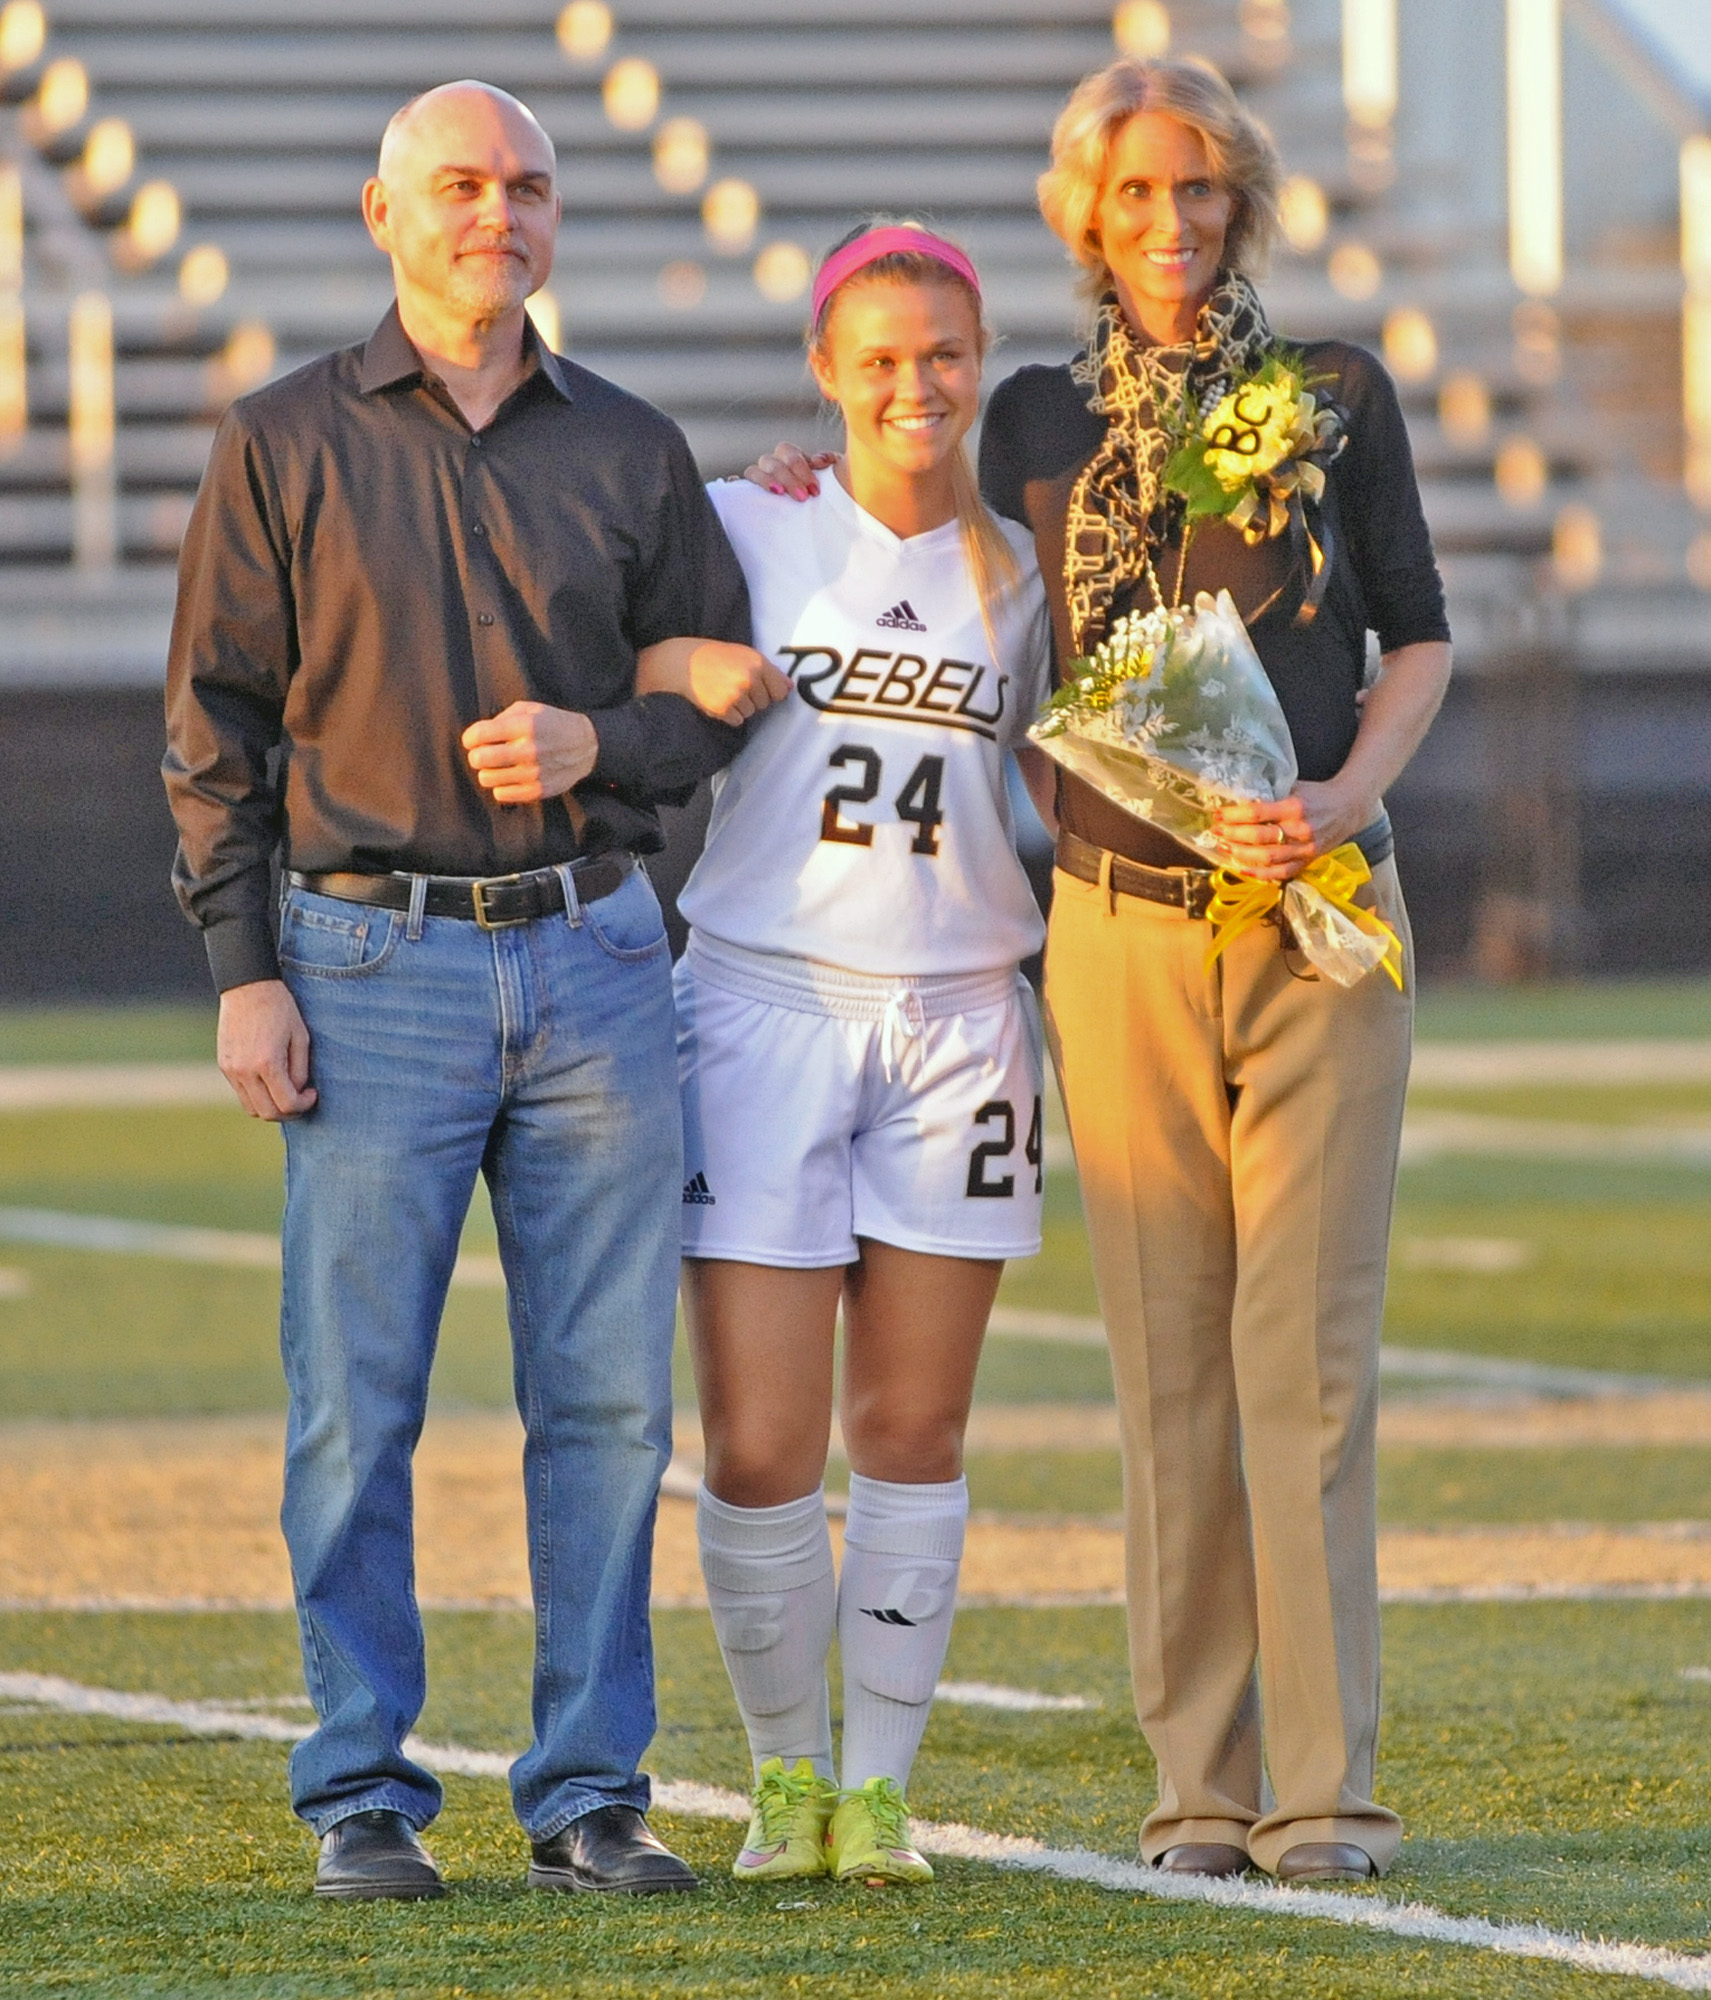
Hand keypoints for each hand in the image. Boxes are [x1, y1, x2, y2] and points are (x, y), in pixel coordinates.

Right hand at [218, 979, 315, 1120]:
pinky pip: (241, 1093)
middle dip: (288, 1112)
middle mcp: (245, 1071)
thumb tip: (297, 1092)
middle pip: (267, 1113)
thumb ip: (300, 1070)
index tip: (312, 1094)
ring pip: (251, 1108)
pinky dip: (257, 1095)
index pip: (286, 1104)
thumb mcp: (301, 1038)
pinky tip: (270, 1080)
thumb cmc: (281, 1009)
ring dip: (271, 1106)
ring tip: (285, 1091)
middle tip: (301, 1099)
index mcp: (267, 1063)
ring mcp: (231, 1069)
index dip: (304, 1105)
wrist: (248, 987)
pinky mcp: (223, 1065)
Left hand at [461, 701, 597, 802]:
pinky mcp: (538, 790)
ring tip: (499, 767)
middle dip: (477, 756)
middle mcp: (528, 750)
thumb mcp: (529, 709)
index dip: (470, 738)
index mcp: (524, 726)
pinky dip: (501, 786)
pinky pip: (501, 794)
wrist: (586, 746)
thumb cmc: (552, 725)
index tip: (473, 741)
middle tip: (484, 754)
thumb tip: (478, 736)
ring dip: (488, 772)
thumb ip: (502, 718)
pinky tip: (510, 778)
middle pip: (479, 759)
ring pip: (487, 779)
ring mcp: (533, 773)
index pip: (479, 735)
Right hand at [635, 637, 791, 722]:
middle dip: (753, 698)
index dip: (771, 692)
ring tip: (722, 690)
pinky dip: (728, 715)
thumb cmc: (713, 656)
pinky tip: (716, 699)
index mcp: (758, 662)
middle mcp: (749, 678)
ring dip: (739, 707)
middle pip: (765, 704)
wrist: (681, 662)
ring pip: (751, 713)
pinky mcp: (723, 709)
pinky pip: (737, 721)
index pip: (781, 691)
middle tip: (732, 684)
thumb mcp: (743, 654)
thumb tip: (790, 687)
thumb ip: (768, 670)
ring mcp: (736, 695)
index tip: (760, 687)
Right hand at [742, 444, 837, 498]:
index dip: (801, 469)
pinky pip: (735, 487)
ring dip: (766, 480)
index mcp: (791, 458)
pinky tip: (735, 486)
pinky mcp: (749, 497)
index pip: (789, 454)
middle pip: (771, 462)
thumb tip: (820, 460)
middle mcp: (773, 465)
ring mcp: (760, 480)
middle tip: (802, 497)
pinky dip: (734, 485)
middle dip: (788, 478)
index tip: (814, 490)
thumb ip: (831, 462)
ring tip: (778, 493)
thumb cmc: (830, 495)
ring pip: (753, 471)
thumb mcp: (836, 477)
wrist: (828, 516)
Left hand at [1212, 781, 1371, 881]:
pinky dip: (1260, 874)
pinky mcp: (1308, 861)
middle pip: (1259, 837)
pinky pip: (1282, 873)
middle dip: (1233, 835)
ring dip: (1241, 855)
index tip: (1218, 815)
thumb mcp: (1294, 787)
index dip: (1234, 816)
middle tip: (1216, 832)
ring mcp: (1305, 848)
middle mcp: (1300, 829)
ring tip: (1224, 848)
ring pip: (1268, 858)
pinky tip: (1243, 869)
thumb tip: (1238, 801)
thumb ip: (1271, 795)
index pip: (1258, 813)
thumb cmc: (1316, 794)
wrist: (1349, 807)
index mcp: (1295, 806)